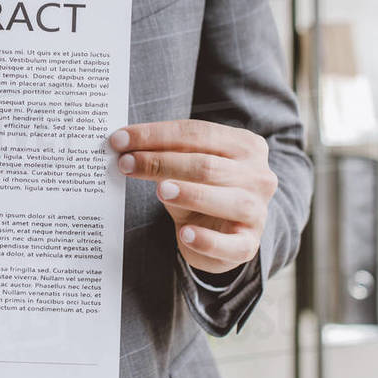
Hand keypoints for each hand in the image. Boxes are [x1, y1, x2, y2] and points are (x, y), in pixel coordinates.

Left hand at [109, 119, 276, 274]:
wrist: (223, 229)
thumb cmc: (201, 188)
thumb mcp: (185, 166)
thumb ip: (165, 152)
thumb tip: (123, 143)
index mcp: (244, 145)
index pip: (197, 133)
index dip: (155, 135)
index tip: (120, 139)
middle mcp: (257, 175)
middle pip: (206, 165)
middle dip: (161, 162)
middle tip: (126, 163)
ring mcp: (257, 210)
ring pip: (225, 200)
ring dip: (190, 194)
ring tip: (160, 191)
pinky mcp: (249, 243)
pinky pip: (232, 244)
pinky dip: (208, 240)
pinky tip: (185, 234)